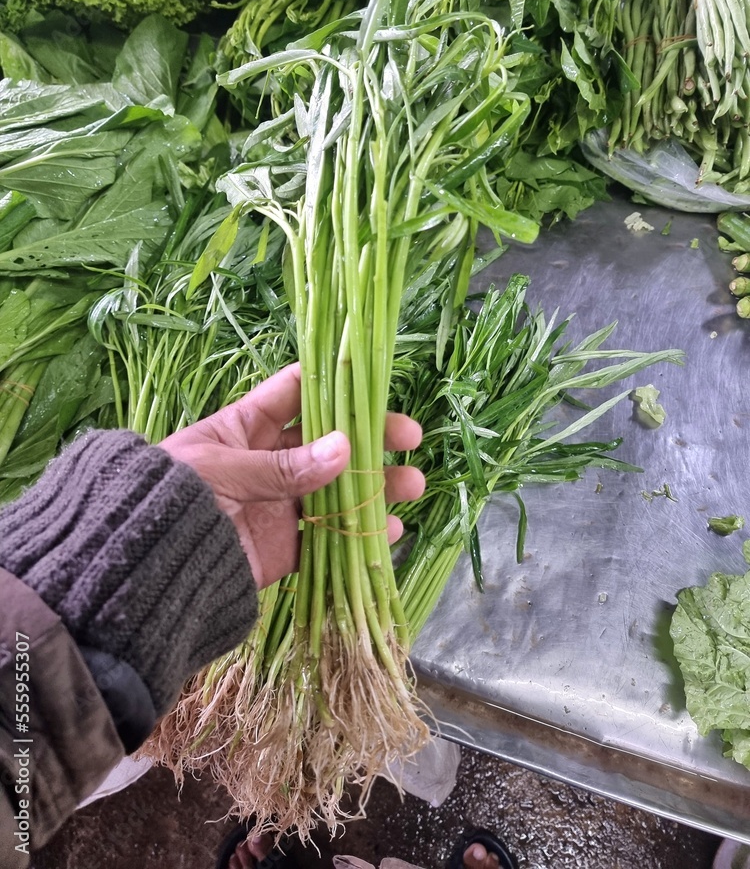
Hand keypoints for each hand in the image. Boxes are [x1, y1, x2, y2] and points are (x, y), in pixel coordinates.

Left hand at [159, 363, 424, 588]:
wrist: (142, 568)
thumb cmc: (172, 499)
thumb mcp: (223, 471)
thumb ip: (283, 466)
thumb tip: (345, 447)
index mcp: (246, 427)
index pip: (297, 392)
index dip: (336, 384)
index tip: (376, 384)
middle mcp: (269, 460)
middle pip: (330, 439)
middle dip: (371, 436)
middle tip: (410, 438)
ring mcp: (279, 503)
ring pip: (339, 487)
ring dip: (376, 485)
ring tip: (412, 486)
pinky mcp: (283, 546)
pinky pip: (330, 535)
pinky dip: (360, 533)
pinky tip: (389, 530)